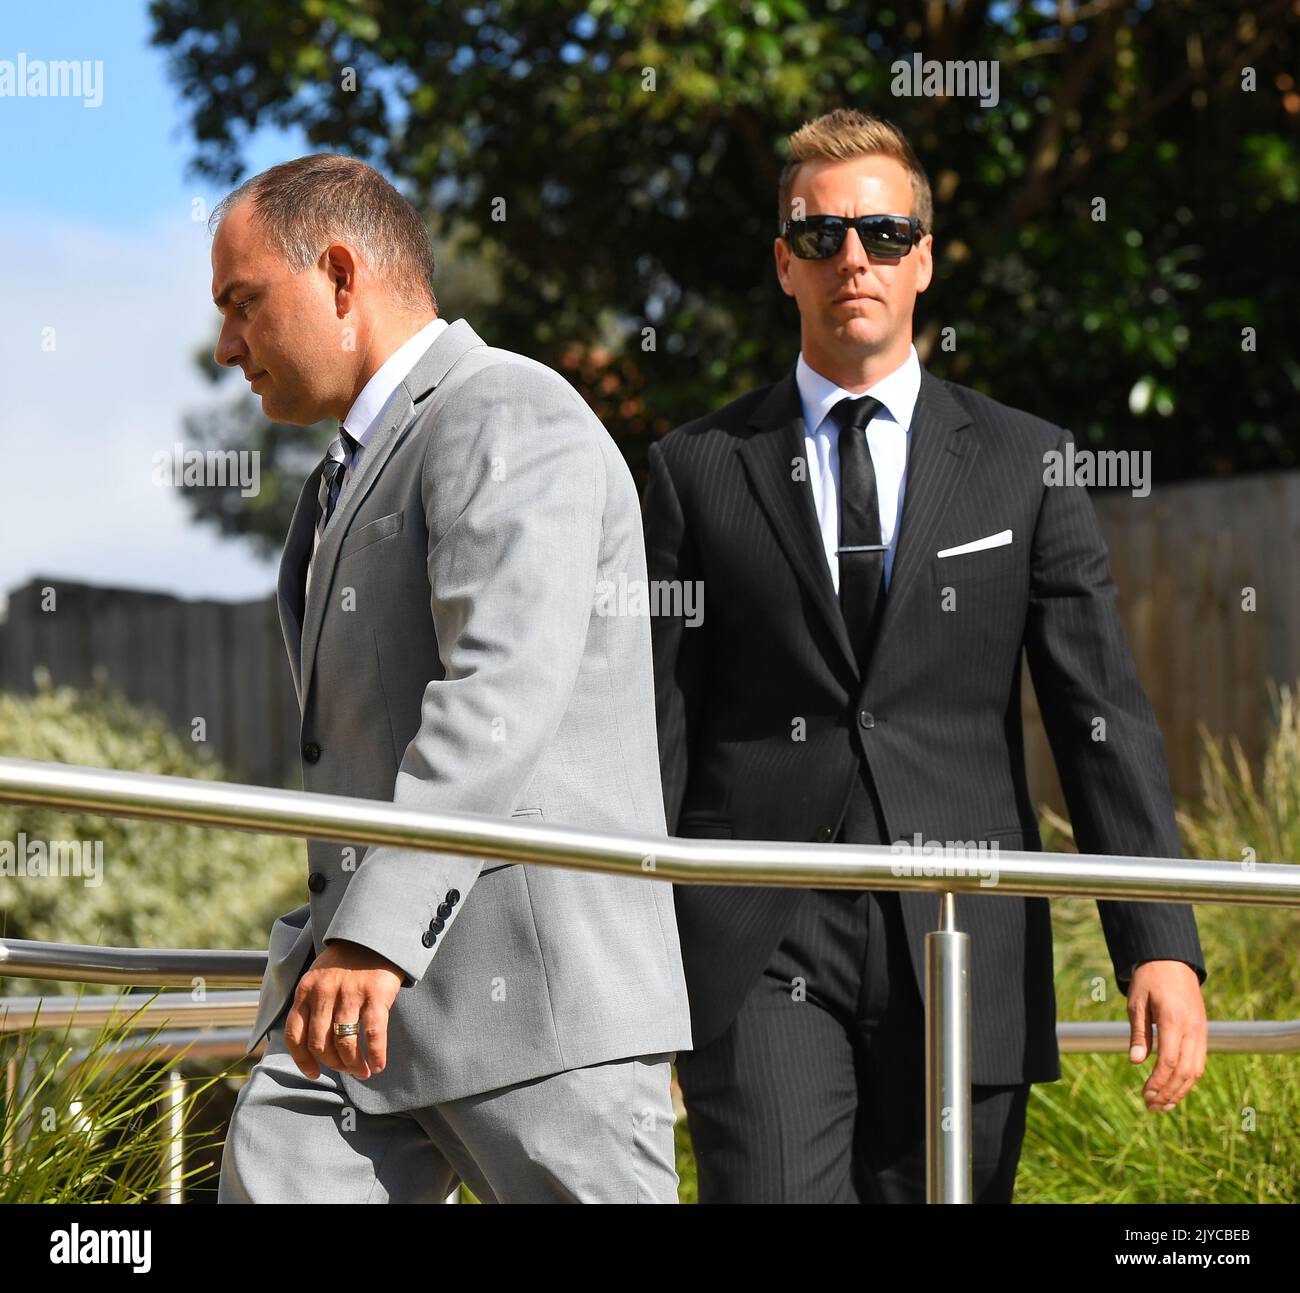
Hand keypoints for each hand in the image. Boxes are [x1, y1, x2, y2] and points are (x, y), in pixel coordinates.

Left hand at [283, 940, 403, 1080]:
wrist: (375, 936)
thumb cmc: (346, 963)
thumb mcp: (318, 978)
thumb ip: (312, 1005)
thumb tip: (315, 1048)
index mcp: (306, 990)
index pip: (295, 1035)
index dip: (303, 1061)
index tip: (314, 1073)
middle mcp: (324, 992)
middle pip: (321, 1044)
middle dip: (335, 1065)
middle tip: (348, 1070)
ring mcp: (350, 993)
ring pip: (345, 1043)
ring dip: (354, 1065)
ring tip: (363, 1071)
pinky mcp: (376, 993)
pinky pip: (373, 1034)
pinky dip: (376, 1055)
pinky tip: (378, 1064)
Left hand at [1126, 960, 1206, 1111]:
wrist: (1171, 962)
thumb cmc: (1149, 980)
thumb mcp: (1136, 1003)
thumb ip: (1139, 1033)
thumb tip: (1135, 1063)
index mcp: (1173, 1020)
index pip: (1169, 1060)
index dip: (1158, 1082)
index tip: (1145, 1095)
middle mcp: (1192, 1029)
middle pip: (1185, 1071)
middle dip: (1168, 1092)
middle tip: (1150, 1106)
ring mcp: (1201, 1031)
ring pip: (1196, 1070)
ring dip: (1180, 1091)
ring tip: (1163, 1105)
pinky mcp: (1203, 1032)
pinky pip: (1199, 1061)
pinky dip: (1189, 1079)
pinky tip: (1176, 1089)